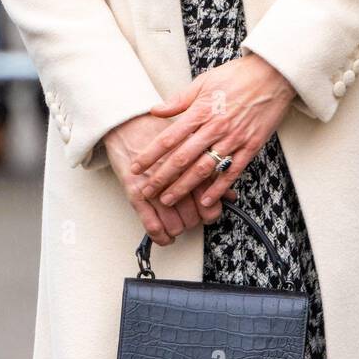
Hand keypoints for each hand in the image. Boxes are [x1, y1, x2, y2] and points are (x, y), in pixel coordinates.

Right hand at [104, 111, 237, 245]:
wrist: (128, 121)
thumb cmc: (160, 131)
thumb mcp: (192, 146)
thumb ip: (213, 169)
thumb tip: (230, 194)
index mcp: (192, 163)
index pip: (210, 200)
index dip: (211, 211)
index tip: (208, 212)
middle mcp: (175, 177)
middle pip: (193, 216)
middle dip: (194, 221)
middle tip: (192, 218)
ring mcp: (155, 186)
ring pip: (174, 223)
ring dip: (178, 229)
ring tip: (177, 224)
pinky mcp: (136, 192)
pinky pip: (151, 224)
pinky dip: (160, 235)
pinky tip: (165, 237)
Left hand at [128, 54, 295, 211]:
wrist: (272, 74)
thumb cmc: (237, 76)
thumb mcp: (204, 81)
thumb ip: (179, 100)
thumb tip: (155, 110)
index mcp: (201, 111)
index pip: (169, 138)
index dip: (151, 155)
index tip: (137, 167)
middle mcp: (215, 127)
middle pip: (183, 157)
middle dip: (162, 177)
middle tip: (146, 191)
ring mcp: (234, 138)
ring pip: (204, 168)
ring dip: (184, 186)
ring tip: (168, 199)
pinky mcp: (251, 146)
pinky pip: (232, 170)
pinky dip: (219, 187)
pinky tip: (206, 199)